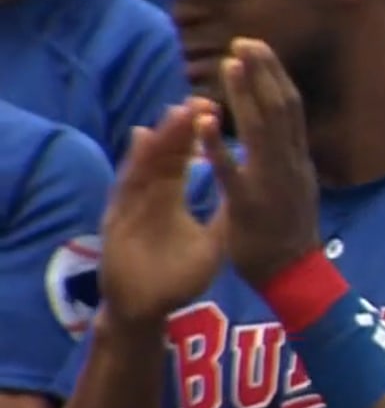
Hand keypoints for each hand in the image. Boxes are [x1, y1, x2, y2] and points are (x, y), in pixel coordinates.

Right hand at [98, 102, 226, 324]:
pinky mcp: (118, 218)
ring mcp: (132, 204)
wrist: (144, 309)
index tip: (216, 109)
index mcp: (169, 196)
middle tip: (201, 98)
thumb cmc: (175, 278)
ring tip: (179, 111)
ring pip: (149, 163)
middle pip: (167, 153)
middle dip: (183, 126)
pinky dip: (136, 163)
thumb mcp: (209, 244)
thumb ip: (222, 218)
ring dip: (164, 136)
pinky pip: (130, 186)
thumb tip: (243, 194)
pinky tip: (143, 139)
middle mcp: (149, 194)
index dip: (199, 134)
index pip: (185, 157)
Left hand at [201, 38, 322, 289]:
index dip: (275, 76)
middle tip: (245, 41)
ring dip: (246, 94)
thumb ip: (286, 159)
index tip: (258, 48)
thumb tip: (281, 132)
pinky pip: (231, 171)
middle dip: (264, 73)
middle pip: (281, 109)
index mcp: (297, 161)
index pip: (291, 108)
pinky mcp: (249, 205)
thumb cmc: (287, 234)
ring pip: (262, 131)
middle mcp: (290, 166)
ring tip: (231, 64)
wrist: (294, 276)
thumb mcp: (295, 188)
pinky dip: (217, 144)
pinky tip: (203, 120)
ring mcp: (272, 184)